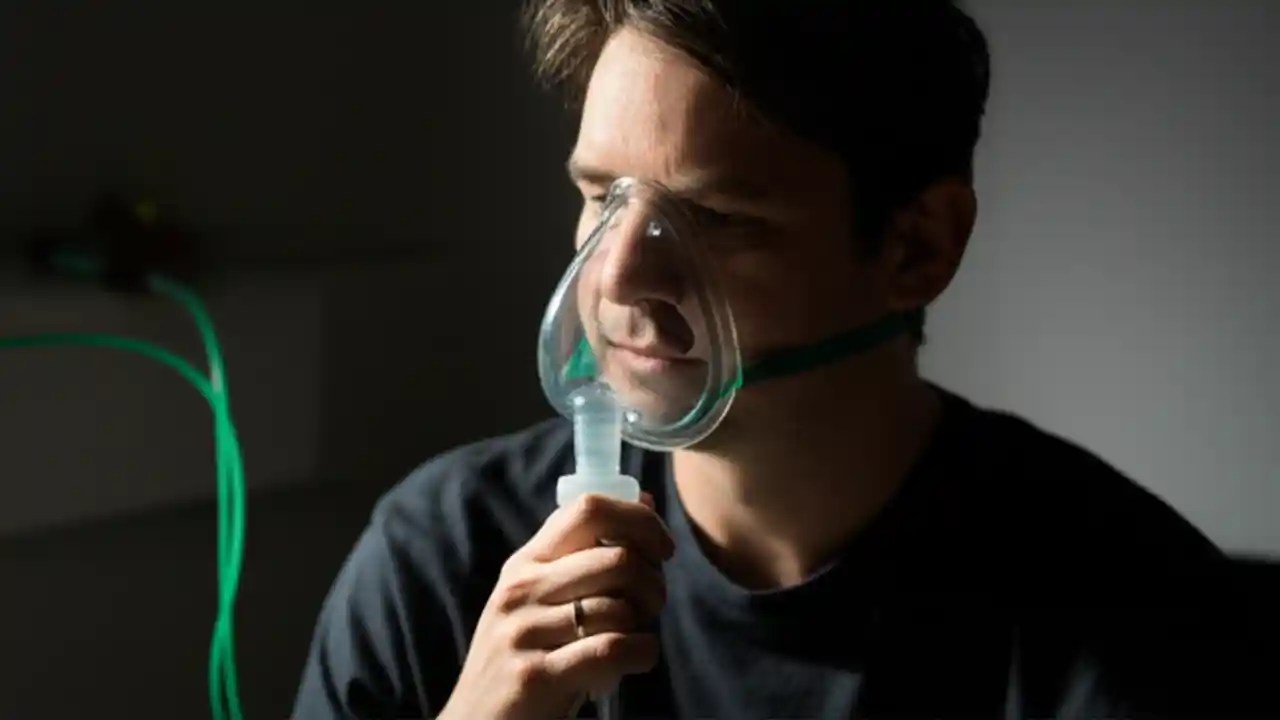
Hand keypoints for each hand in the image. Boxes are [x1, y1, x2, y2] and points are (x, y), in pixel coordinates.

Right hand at [439, 492, 673, 719]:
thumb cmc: (523, 654)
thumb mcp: (539, 596)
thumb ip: (585, 553)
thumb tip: (644, 498)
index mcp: (526, 561)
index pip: (589, 509)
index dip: (639, 520)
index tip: (662, 548)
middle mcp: (522, 589)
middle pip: (618, 560)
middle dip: (653, 583)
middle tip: (651, 605)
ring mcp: (525, 631)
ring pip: (619, 608)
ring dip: (645, 624)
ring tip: (634, 635)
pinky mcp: (536, 675)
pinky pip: (612, 649)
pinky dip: (642, 653)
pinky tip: (636, 658)